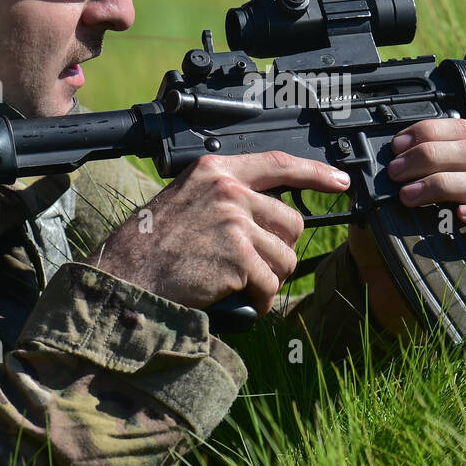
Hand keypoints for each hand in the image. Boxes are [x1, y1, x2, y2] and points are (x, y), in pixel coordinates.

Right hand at [85, 151, 350, 313]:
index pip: (277, 163)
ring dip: (268, 279)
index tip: (340, 180)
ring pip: (285, 257)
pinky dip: (259, 301)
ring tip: (236, 285)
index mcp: (216, 171)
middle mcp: (229, 190)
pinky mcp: (238, 256)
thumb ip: (225, 199)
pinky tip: (237, 301)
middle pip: (291, 222)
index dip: (314, 173)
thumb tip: (268, 217)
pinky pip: (270, 284)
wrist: (125, 279)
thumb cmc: (150, 248)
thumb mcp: (186, 201)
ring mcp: (234, 221)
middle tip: (250, 268)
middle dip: (279, 251)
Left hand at [347, 118, 465, 334]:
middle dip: (429, 156)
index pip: (459, 130)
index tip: (397, 146)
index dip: (430, 131)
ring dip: (444, 183)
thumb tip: (365, 155)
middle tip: (395, 174)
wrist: (381, 280)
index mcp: (450, 165)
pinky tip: (461, 215)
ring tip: (409, 197)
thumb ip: (377, 175)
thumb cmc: (381, 235)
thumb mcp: (373, 198)